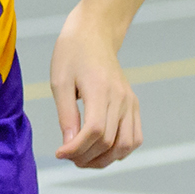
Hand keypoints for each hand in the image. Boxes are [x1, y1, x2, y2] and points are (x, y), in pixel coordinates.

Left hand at [49, 6, 141, 168]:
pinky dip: (120, 151)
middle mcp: (121, 98)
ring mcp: (130, 102)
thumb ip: (66, 115)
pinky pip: (135, 137)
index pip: (94, 131)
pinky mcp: (133, 104)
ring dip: (105, 159)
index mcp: (101, 89)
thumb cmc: (72, 54)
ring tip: (84, 159)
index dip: (76, 148)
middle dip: (86, 157)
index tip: (59, 153)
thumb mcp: (60, 82)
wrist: (94, 33)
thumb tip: (69, 145)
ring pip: (126, 145)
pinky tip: (101, 151)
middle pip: (109, 142)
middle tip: (68, 157)